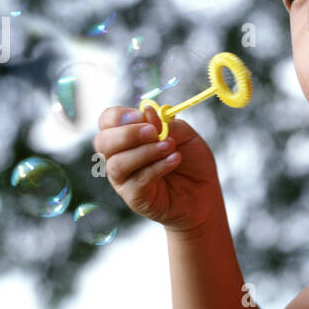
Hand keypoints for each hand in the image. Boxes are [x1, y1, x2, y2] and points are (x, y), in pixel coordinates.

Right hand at [94, 106, 220, 234]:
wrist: (205, 195)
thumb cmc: (191, 163)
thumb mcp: (185, 135)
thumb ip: (165, 124)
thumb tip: (146, 111)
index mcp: (127, 137)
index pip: (108, 121)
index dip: (119, 116)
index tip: (142, 116)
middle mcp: (119, 157)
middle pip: (103, 141)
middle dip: (128, 134)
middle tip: (154, 132)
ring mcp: (124, 180)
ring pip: (117, 163)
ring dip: (145, 152)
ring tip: (170, 147)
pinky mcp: (134, 198)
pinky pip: (137, 181)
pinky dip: (157, 167)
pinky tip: (174, 160)